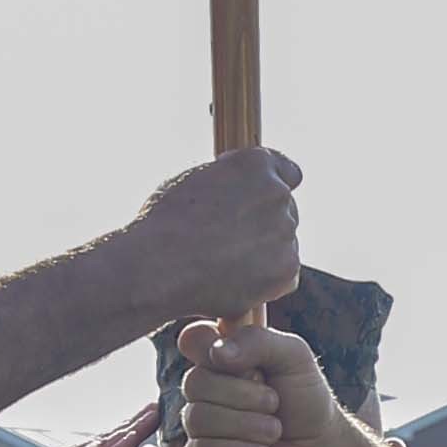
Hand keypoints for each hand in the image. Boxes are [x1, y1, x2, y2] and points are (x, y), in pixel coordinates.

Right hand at [124, 148, 301, 328]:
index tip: (254, 199)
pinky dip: (266, 281)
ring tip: (222, 265)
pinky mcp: (286, 269)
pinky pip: (284, 274)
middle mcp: (278, 192)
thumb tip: (235, 192)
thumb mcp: (192, 182)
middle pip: (284, 210)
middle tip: (228, 243)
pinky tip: (234, 282)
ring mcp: (285, 231)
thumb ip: (226, 182)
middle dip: (263, 223)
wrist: (158, 266)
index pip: (287, 172)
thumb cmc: (163, 224)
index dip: (269, 188)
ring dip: (264, 252)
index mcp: (255, 164)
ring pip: (283, 243)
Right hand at [174, 318, 340, 446]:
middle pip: (194, 383)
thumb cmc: (305, 398)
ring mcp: (200, 425)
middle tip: (274, 403)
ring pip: (197, 419)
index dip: (208, 347)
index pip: (192, 339)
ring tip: (274, 431)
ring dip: (246, 426)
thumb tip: (217, 352)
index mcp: (220, 356)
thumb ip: (258, 341)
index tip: (238, 361)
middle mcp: (204, 388)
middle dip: (242, 395)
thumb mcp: (294, 356)